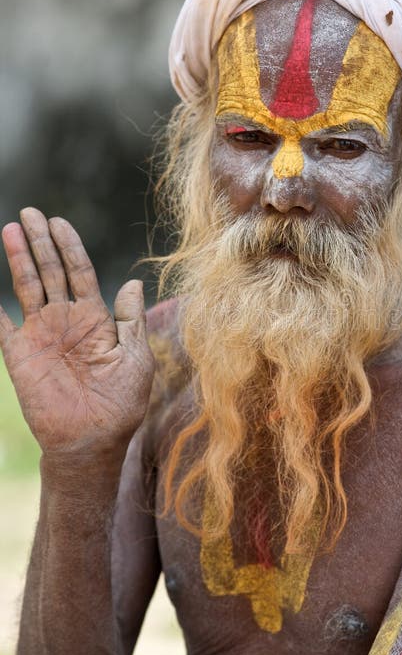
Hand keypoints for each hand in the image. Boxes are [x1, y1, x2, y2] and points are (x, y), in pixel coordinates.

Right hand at [0, 208, 154, 461]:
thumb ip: (130, 320)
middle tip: (30, 214)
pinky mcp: (20, 355)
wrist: (93, 441)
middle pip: (52, 272)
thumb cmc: (121, 403)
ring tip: (10, 229)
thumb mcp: (135, 357)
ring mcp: (41, 335)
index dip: (69, 247)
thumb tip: (133, 282)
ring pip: (28, 287)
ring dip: (20, 259)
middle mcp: (66, 320)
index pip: (80, 273)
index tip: (58, 222)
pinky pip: (0, 326)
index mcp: (95, 319)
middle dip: (41, 242)